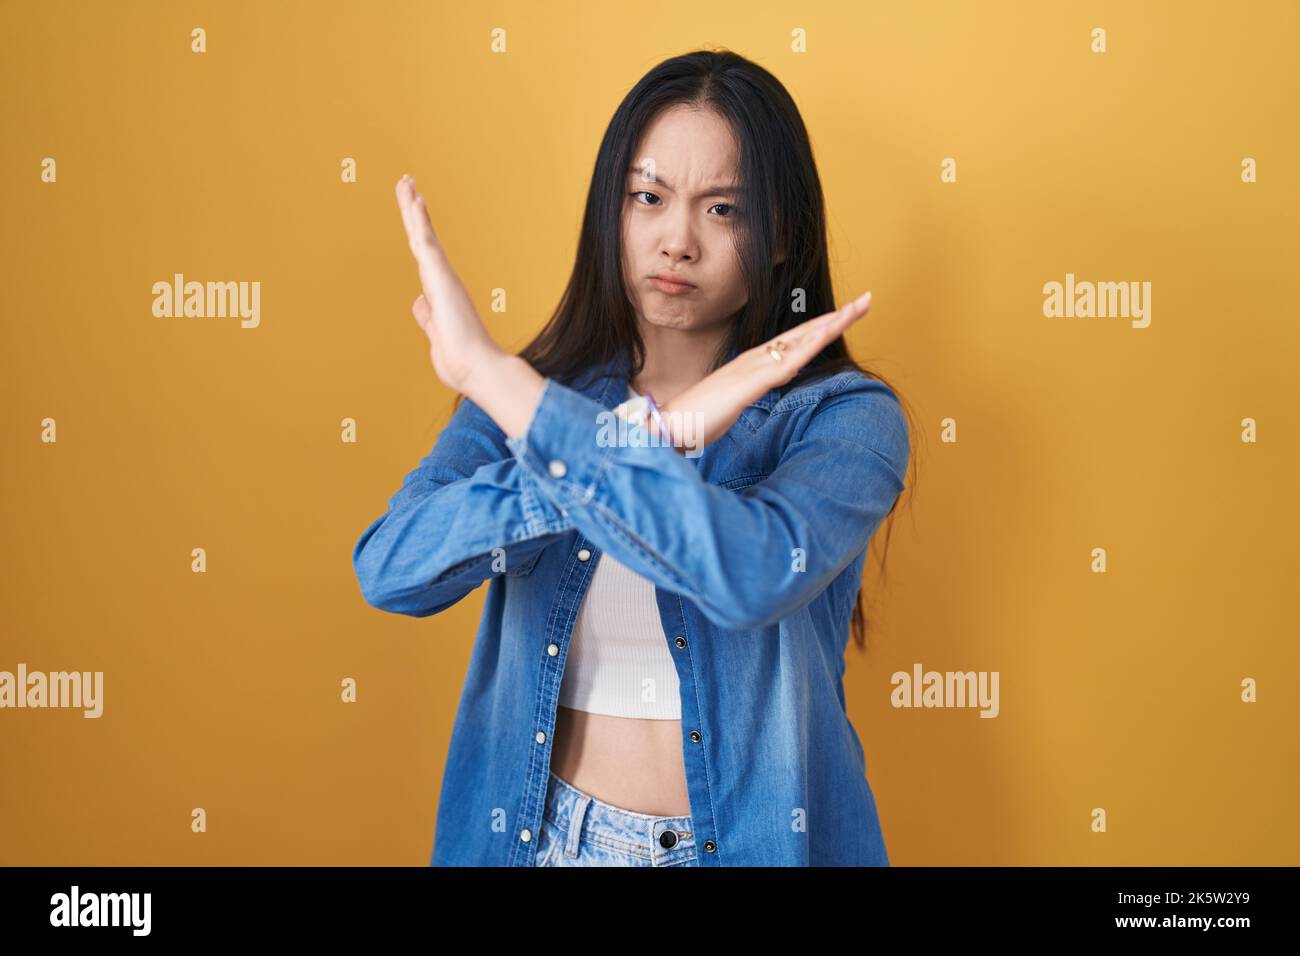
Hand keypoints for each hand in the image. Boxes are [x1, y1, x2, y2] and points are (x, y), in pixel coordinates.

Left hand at [395, 174, 504, 392]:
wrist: (477, 369)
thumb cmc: (460, 361)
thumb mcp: (435, 335)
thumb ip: (427, 317)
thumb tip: (418, 303)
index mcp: (439, 294)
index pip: (424, 257)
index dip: (419, 234)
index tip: (414, 212)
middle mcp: (441, 281)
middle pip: (422, 239)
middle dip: (413, 212)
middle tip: (407, 184)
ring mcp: (442, 278)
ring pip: (423, 236)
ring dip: (413, 208)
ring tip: (406, 182)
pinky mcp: (441, 278)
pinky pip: (427, 243)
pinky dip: (420, 221)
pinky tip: (415, 200)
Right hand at [657, 291, 873, 451]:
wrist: (668, 426)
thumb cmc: (695, 419)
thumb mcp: (730, 403)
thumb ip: (747, 392)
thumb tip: (760, 387)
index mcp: (752, 365)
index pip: (794, 342)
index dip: (821, 327)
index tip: (846, 317)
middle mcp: (754, 360)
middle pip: (803, 334)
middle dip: (836, 318)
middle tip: (867, 300)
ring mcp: (751, 370)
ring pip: (799, 343)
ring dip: (829, 326)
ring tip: (857, 309)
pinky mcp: (747, 386)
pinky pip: (783, 366)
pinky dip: (806, 350)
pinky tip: (824, 339)